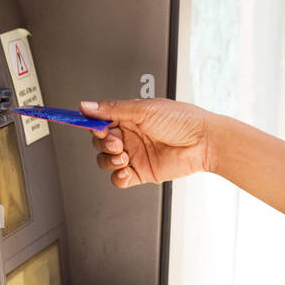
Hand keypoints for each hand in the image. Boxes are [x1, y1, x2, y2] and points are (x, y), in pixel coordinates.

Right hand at [84, 98, 212, 187]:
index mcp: (129, 116)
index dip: (90, 122)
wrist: (204, 141)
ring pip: (106, 161)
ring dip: (108, 160)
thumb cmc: (183, 120)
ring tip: (122, 156)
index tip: (80, 122)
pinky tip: (125, 170)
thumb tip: (87, 106)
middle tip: (116, 142)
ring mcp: (135, 154)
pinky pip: (119, 179)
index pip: (101, 120)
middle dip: (103, 143)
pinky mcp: (142, 172)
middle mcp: (130, 135)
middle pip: (100, 142)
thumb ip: (113, 110)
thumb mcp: (144, 109)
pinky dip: (118, 177)